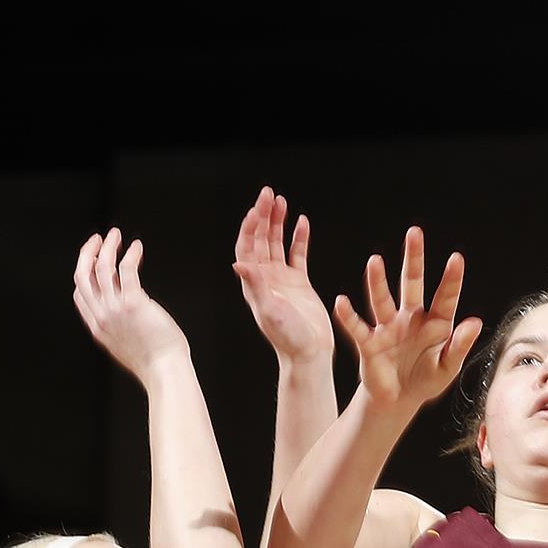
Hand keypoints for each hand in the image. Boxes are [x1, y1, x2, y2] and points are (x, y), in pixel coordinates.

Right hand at [72, 226, 188, 382]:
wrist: (164, 371)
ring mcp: (115, 309)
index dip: (84, 274)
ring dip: (106, 247)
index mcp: (98, 327)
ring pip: (101, 268)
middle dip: (87, 253)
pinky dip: (130, 254)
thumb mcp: (126, 345)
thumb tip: (127, 312)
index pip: (80, 295)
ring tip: (116, 235)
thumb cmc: (155, 361)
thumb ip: (120, 327)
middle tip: (97, 239)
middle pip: (82, 277)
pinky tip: (137, 247)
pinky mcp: (133, 302)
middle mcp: (102, 316)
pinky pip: (126, 270)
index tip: (94, 260)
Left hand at [232, 185, 331, 365]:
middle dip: (263, 216)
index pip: (246, 249)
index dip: (249, 228)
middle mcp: (265, 278)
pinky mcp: (300, 283)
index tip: (256, 210)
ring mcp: (282, 279)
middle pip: (260, 240)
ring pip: (277, 244)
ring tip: (282, 202)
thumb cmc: (288, 337)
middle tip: (268, 194)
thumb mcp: (269, 310)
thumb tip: (239, 264)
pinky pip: (298, 254)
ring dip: (278, 223)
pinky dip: (299, 238)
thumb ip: (256, 286)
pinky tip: (302, 222)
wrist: (309, 353)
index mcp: (254, 284)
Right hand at [334, 226, 482, 412]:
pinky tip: (341, 302)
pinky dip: (349, 316)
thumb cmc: (425, 380)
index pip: (445, 297)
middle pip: (412, 283)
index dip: (451, 279)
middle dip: (413, 259)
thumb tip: (475, 321)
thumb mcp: (448, 367)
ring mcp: (389, 328)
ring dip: (378, 281)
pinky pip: (358, 327)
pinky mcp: (370, 343)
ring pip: (382, 299)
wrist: (398, 401)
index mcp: (435, 323)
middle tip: (414, 233)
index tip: (456, 258)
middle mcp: (411, 318)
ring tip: (375, 261)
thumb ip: (460, 345)